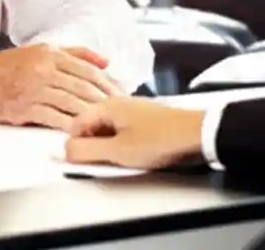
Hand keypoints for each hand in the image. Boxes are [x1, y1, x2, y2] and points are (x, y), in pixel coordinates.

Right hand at [0, 44, 122, 129]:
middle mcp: (44, 69)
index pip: (88, 69)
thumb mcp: (40, 51)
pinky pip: (54, 118)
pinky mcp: (26, 108)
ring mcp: (35, 89)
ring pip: (72, 103)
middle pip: (84, 87)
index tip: (121, 94)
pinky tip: (82, 132)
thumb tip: (105, 61)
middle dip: (106, 101)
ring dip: (92, 115)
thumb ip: (74, 53)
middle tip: (120, 112)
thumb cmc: (6, 67)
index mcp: (50, 54)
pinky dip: (70, 125)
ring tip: (106, 123)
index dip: (108, 83)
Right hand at [64, 97, 206, 169]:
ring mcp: (133, 110)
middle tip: (104, 161)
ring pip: (108, 130)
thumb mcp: (117, 152)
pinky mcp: (145, 120)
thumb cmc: (161, 139)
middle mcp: (118, 103)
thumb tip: (66, 151)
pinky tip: (134, 155)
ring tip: (122, 159)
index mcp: (107, 106)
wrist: (198, 135)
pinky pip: (123, 132)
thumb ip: (86, 151)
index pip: (75, 123)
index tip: (80, 160)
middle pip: (91, 126)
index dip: (75, 144)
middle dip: (92, 145)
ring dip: (108, 146)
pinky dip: (123, 144)